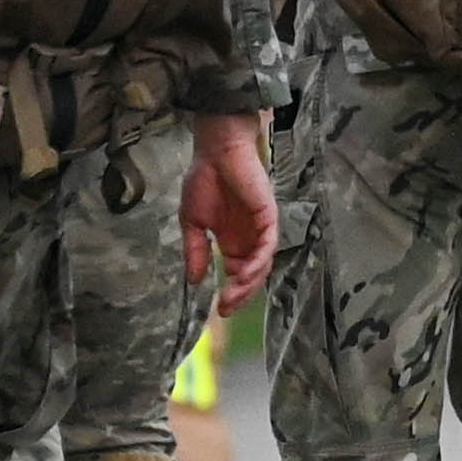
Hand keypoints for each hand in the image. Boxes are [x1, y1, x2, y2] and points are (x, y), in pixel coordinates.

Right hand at [182, 114, 279, 310]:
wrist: (215, 151)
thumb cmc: (204, 180)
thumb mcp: (192, 222)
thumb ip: (195, 251)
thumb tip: (194, 280)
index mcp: (232, 240)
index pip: (238, 274)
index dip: (232, 293)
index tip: (219, 309)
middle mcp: (249, 238)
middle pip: (253, 275)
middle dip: (242, 294)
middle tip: (227, 308)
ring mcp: (260, 228)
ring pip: (262, 264)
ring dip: (249, 282)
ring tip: (232, 294)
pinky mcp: (268, 216)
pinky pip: (268, 244)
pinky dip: (258, 261)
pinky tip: (244, 273)